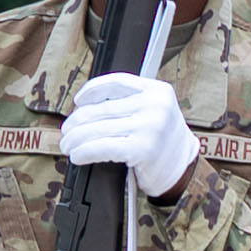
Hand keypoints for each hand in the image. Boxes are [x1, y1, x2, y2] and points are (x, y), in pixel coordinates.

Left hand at [61, 71, 199, 198]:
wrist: (183, 169)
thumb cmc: (164, 142)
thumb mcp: (156, 111)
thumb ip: (130, 102)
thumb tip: (86, 108)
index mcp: (158, 91)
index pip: (116, 81)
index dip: (91, 90)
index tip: (79, 101)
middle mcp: (155, 105)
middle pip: (101, 109)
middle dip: (76, 122)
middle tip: (66, 132)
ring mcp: (149, 127)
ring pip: (97, 129)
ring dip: (75, 139)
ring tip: (68, 145)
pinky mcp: (142, 149)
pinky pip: (102, 147)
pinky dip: (84, 152)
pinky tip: (78, 155)